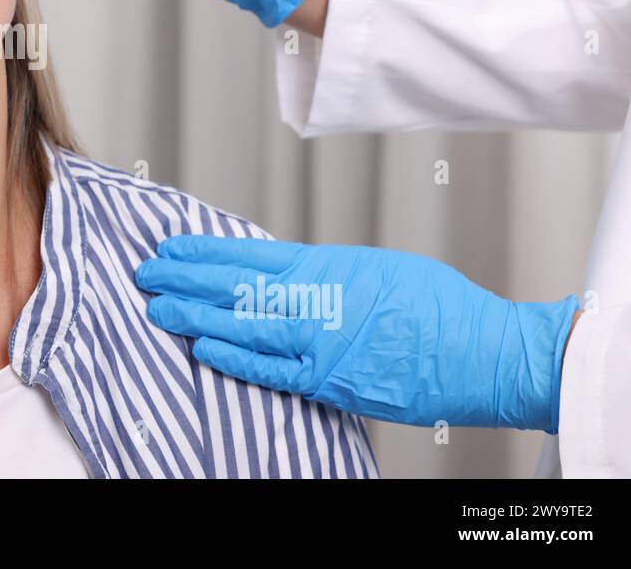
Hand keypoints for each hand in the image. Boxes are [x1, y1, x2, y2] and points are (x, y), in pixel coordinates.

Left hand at [134, 234, 579, 431]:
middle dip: (185, 281)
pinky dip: (233, 360)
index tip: (170, 248)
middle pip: (233, 288)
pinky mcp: (329, 383)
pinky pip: (270, 371)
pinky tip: (203, 350)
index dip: (202, 252)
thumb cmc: (437, 306)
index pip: (246, 255)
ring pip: (241, 327)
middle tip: (147, 274)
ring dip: (196, 318)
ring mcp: (318, 344)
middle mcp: (314, 302)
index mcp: (325, 266)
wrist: (482, 353)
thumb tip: (285, 274)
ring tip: (158, 309)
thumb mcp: (373, 267)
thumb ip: (323, 271)